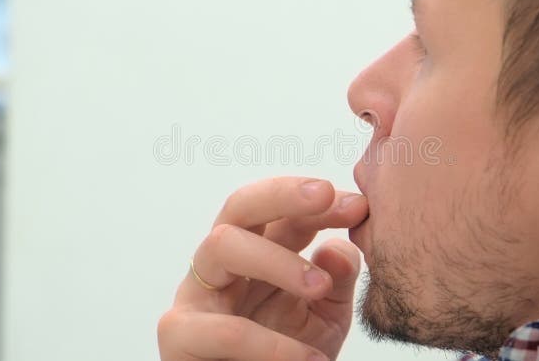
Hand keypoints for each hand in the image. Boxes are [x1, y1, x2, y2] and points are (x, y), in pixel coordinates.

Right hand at [157, 177, 368, 360]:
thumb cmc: (289, 357)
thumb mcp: (327, 315)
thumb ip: (339, 278)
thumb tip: (337, 247)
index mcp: (258, 252)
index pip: (285, 213)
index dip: (321, 204)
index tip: (358, 206)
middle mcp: (223, 263)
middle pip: (240, 206)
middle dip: (283, 194)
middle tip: (325, 194)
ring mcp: (197, 294)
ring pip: (223, 245)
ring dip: (277, 259)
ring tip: (321, 286)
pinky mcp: (180, 335)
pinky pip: (225, 330)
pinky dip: (271, 345)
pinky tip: (309, 359)